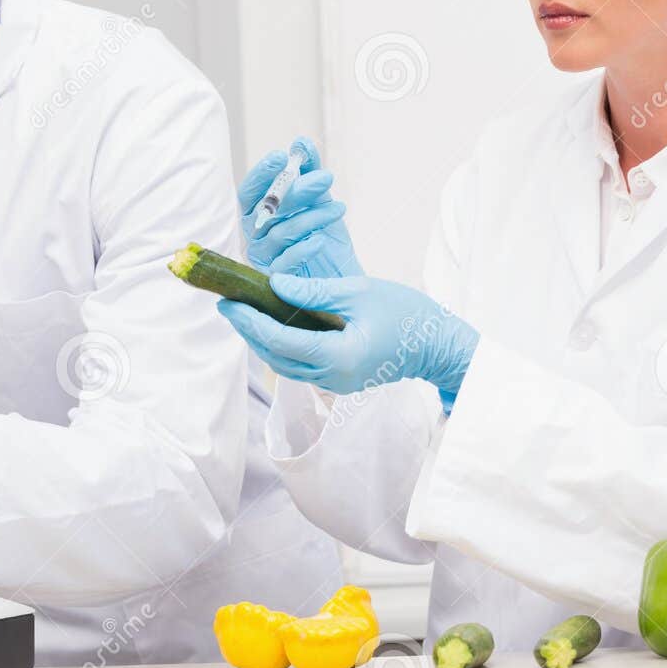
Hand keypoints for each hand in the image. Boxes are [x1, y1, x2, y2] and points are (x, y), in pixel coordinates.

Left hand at [217, 272, 478, 402]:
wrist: (439, 346)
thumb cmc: (406, 313)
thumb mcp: (359, 292)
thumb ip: (314, 291)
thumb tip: (273, 285)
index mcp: (338, 357)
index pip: (280, 341)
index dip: (249, 322)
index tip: (228, 301)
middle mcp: (332, 377)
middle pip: (276, 357)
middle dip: (248, 331)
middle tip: (227, 303)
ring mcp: (335, 382)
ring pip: (285, 365)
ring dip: (262, 340)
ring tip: (244, 312)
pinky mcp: (339, 379)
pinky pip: (300, 365)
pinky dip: (281, 346)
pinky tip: (272, 324)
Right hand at [239, 137, 362, 278]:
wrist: (341, 273)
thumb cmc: (323, 232)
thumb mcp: (320, 198)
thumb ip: (309, 170)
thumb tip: (301, 142)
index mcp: (258, 212)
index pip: (249, 191)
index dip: (262, 174)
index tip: (281, 157)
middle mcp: (255, 234)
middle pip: (266, 210)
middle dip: (296, 192)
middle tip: (325, 178)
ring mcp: (263, 257)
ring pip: (280, 233)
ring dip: (312, 218)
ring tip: (338, 209)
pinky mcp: (276, 280)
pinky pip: (284, 262)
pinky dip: (302, 250)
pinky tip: (320, 240)